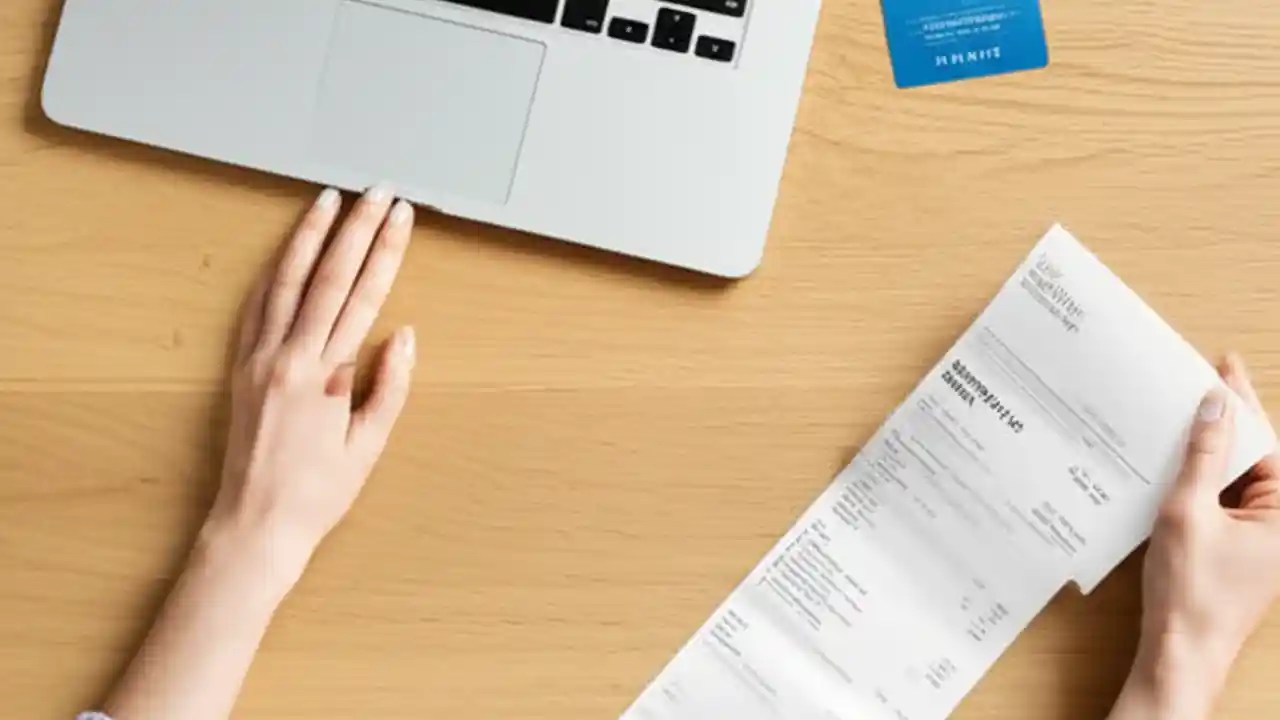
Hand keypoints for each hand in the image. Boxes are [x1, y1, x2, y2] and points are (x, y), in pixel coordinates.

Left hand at [204, 184, 416, 581]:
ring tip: (329, 200)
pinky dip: (272, 272)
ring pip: (286, 281)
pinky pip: (255, 307)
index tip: (400, 217)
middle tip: (377, 193)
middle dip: (356, 230)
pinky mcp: (241, 368)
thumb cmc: (319, 493)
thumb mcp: (370, 446)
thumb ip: (389, 385)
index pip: (364, 296)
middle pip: (329, 277)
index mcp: (328, 375)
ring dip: (309, 237)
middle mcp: (291, 356)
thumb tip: (403, 334)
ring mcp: (260, 358)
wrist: (255, 524)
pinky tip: (287, 250)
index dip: (385, 252)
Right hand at [1109, 354, 1279, 719]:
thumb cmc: (1190, 592)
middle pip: (1256, 455)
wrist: (1182, 651)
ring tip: (1187, 414)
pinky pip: (1228, 500)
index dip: (1240, 400)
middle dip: (1229, 419)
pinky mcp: (1244, 549)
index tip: (1224, 366)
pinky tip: (1180, 461)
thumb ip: (1203, 457)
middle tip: (1205, 379)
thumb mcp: (1189, 512)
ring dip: (1214, 450)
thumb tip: (1214, 407)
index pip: (1264, 439)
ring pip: (1240, 476)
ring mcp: (1265, 538)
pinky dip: (1206, 479)